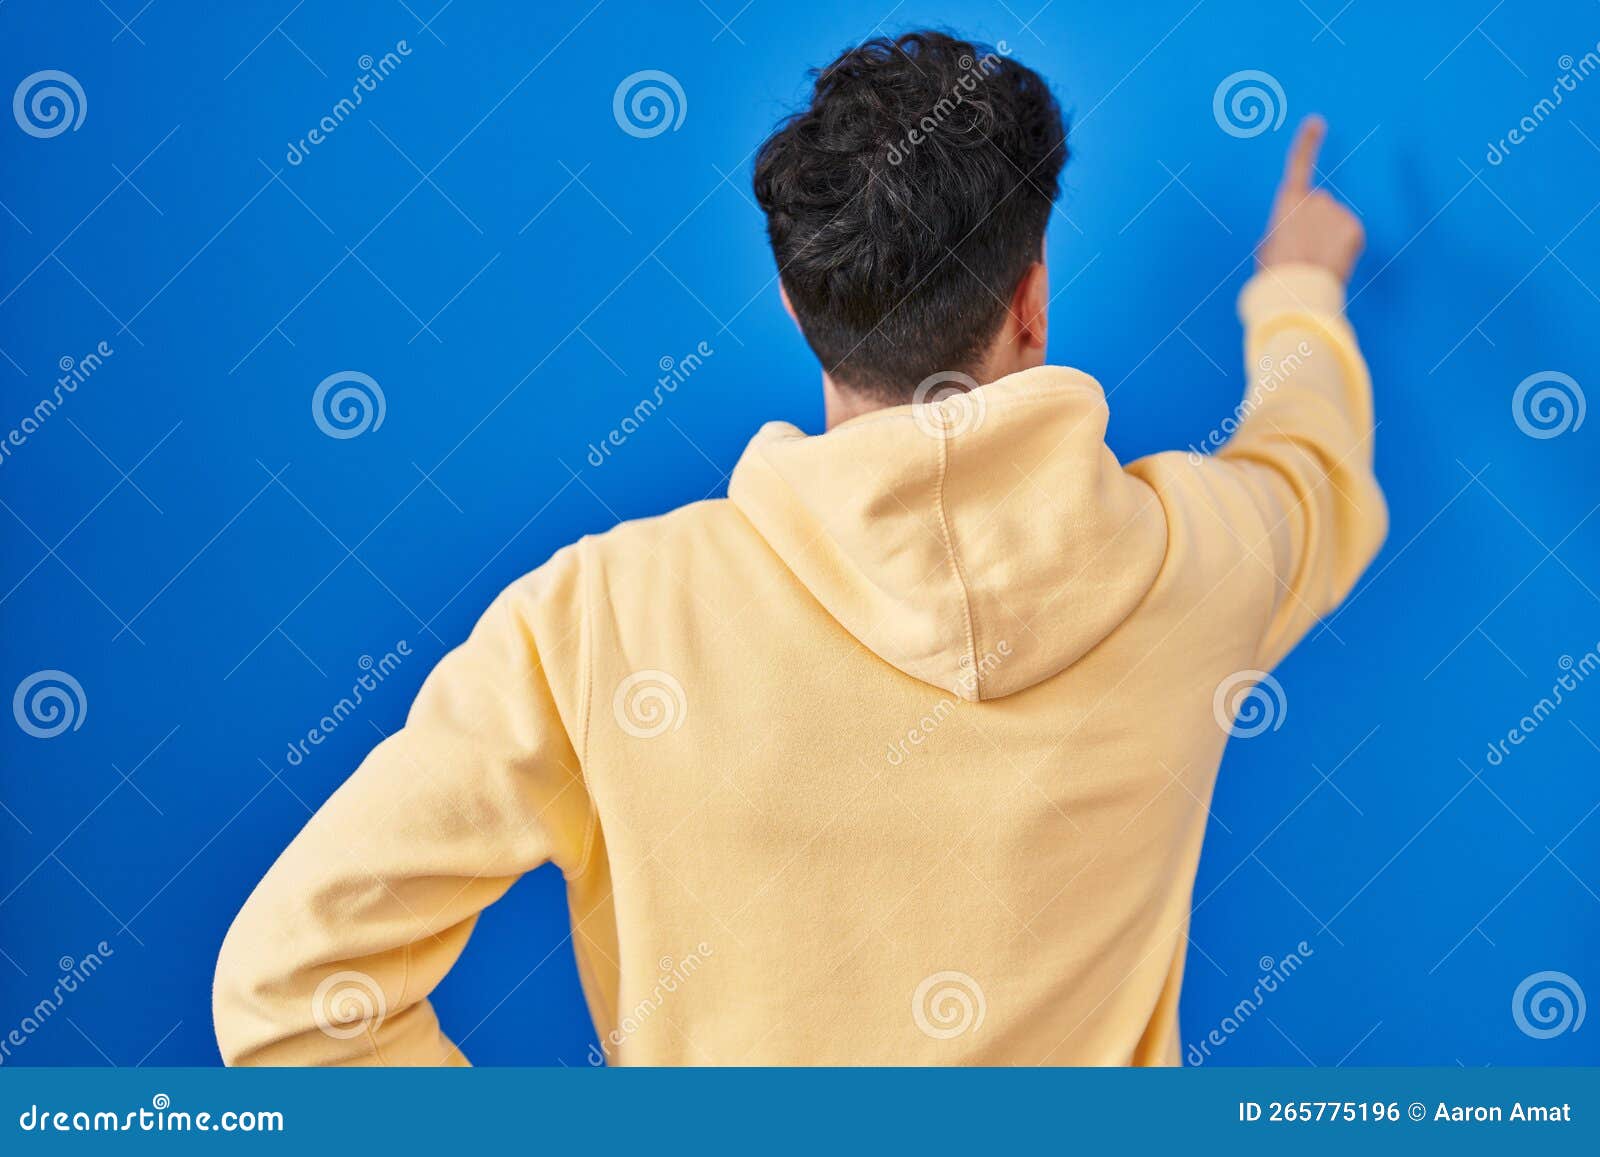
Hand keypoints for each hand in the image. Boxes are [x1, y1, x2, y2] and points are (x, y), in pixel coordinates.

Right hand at [1257, 116, 1363, 283]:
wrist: (1296, 291)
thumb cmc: (1275, 274)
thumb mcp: (1269, 247)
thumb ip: (1284, 231)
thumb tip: (1296, 234)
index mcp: (1288, 202)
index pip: (1299, 165)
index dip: (1307, 143)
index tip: (1317, 121)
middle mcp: (1316, 199)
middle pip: (1318, 206)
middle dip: (1314, 223)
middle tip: (1302, 252)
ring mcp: (1338, 212)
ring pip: (1335, 223)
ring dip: (1328, 238)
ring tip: (1315, 262)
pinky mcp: (1355, 228)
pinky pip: (1349, 237)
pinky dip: (1343, 249)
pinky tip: (1331, 263)